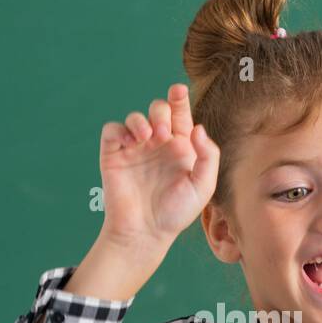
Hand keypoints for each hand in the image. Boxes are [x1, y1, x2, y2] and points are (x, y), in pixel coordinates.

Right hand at [98, 82, 220, 251]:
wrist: (145, 233)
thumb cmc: (176, 213)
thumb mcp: (203, 186)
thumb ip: (208, 155)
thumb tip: (197, 127)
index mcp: (181, 148)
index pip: (180, 115)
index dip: (178, 99)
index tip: (178, 90)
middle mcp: (158, 144)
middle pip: (158, 110)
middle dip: (162, 111)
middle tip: (165, 133)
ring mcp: (135, 149)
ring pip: (136, 117)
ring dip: (142, 120)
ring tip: (148, 137)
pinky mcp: (114, 155)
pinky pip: (113, 130)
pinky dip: (120, 129)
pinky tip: (131, 141)